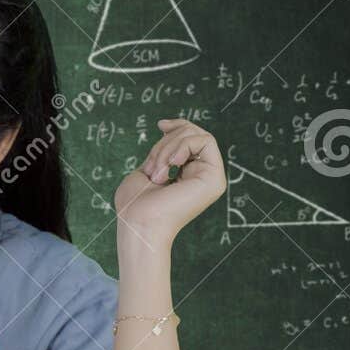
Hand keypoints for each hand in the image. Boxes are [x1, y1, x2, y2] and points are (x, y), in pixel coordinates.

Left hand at [113, 118, 226, 248]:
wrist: (138, 224)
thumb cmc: (135, 204)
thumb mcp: (147, 168)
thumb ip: (162, 152)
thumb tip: (168, 128)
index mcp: (189, 175)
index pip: (192, 139)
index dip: (178, 126)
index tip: (160, 125)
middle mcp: (204, 176)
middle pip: (194, 133)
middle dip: (166, 142)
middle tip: (152, 167)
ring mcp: (212, 177)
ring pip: (197, 135)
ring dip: (168, 148)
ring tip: (157, 172)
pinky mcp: (214, 178)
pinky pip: (204, 140)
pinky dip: (180, 147)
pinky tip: (170, 166)